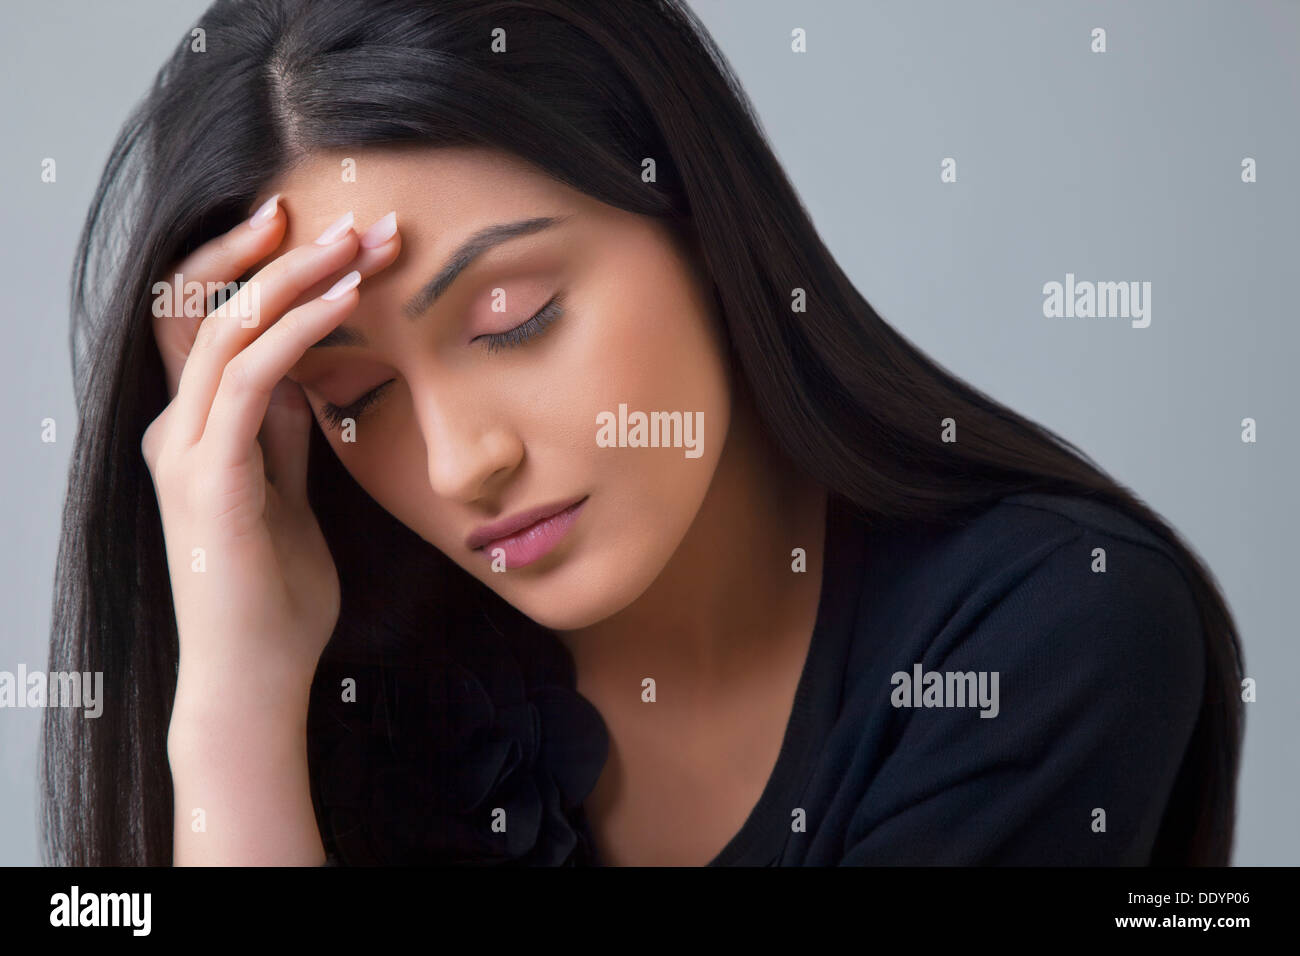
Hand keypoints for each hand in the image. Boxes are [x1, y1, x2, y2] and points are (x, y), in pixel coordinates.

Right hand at [143, 199, 400, 714]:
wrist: (256, 675)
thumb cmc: (277, 595)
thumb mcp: (286, 493)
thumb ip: (283, 434)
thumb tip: (307, 374)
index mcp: (194, 429)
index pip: (208, 319)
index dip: (257, 266)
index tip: (329, 236)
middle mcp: (176, 427)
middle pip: (207, 304)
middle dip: (280, 251)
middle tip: (359, 221)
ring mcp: (185, 448)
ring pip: (227, 327)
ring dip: (297, 275)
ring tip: (363, 243)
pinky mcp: (209, 475)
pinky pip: (251, 378)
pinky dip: (298, 329)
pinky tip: (345, 300)